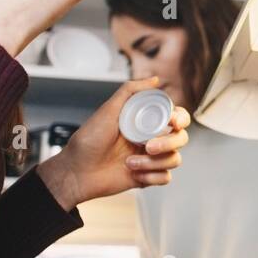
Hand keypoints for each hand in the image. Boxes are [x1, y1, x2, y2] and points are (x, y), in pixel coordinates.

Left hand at [37, 76, 190, 208]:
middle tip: (148, 147)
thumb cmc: (87, 141)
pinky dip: (152, 177)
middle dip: (169, 143)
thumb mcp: (108, 110)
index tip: (173, 122)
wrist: (77, 172)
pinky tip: (134, 174)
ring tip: (130, 163)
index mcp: (145, 122)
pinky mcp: (147, 177)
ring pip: (174, 159)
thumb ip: (129, 91)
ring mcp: (150, 159)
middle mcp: (151, 139)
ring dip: (154, 162)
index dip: (181, 118)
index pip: (176, 116)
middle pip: (181, 138)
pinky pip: (165, 177)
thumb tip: (154, 80)